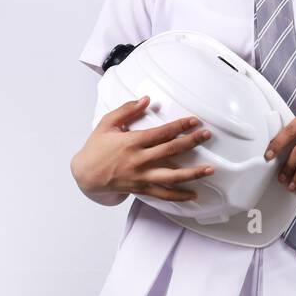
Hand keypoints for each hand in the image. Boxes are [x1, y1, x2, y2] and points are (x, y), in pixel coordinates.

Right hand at [71, 97, 214, 202]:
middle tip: (207, 135)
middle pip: (170, 151)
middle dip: (191, 142)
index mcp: (132, 142)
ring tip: (210, 169)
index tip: (194, 121)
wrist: (85, 174)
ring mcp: (141, 177)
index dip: (179, 126)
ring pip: (171, 177)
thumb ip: (127, 110)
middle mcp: (139, 160)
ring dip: (192, 173)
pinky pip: (163, 194)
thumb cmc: (96, 147)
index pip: (161, 133)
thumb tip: (146, 99)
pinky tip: (194, 194)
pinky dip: (179, 196)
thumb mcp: (107, 123)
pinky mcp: (141, 189)